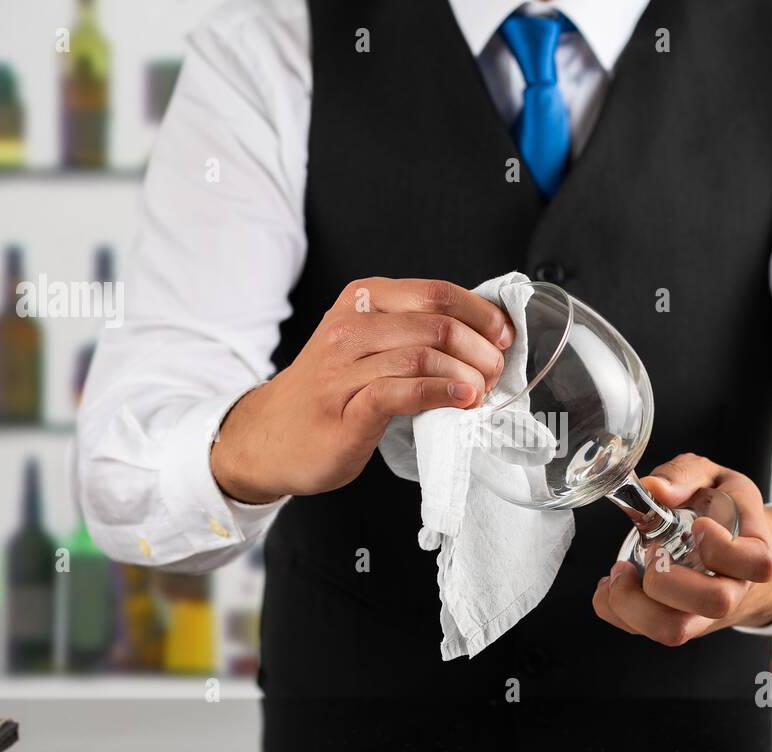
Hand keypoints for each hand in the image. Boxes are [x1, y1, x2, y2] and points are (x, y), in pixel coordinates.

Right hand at [211, 278, 512, 501]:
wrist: (269, 438)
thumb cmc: (330, 393)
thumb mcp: (367, 345)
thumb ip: (413, 332)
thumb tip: (483, 334)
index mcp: (362, 301)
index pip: (436, 293)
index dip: (481, 313)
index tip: (503, 336)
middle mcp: (351, 327)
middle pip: (436, 323)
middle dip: (480, 348)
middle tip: (495, 372)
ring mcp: (345, 368)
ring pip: (423, 354)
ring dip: (468, 374)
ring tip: (482, 391)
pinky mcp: (347, 410)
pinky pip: (402, 391)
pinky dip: (442, 394)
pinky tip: (462, 402)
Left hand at [591, 453, 771, 644]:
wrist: (734, 552)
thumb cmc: (723, 513)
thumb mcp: (713, 479)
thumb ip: (685, 475)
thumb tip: (654, 488)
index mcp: (753, 550)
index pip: (757, 563)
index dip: (723, 548)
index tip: (698, 525)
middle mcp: (732, 590)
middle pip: (714, 603)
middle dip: (670, 576)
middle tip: (652, 552)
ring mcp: (701, 614)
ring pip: (673, 631)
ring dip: (633, 601)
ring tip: (621, 570)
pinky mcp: (672, 623)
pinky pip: (638, 631)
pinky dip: (612, 607)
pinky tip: (615, 581)